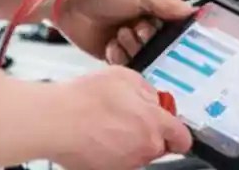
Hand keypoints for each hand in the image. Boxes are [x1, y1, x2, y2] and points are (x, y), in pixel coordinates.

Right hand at [49, 65, 192, 169]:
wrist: (55, 121)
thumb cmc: (85, 98)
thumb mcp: (125, 76)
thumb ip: (147, 90)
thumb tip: (153, 99)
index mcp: (153, 125)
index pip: (183, 137)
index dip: (177, 130)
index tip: (172, 125)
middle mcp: (144, 149)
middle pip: (158, 145)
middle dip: (148, 131)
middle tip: (127, 115)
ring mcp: (125, 164)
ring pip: (136, 153)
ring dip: (127, 140)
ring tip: (105, 123)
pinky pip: (117, 160)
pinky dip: (110, 150)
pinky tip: (96, 135)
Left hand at [53, 0, 193, 63]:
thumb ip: (168, 4)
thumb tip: (195, 13)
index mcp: (154, 8)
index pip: (176, 28)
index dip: (176, 36)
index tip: (176, 41)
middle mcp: (143, 26)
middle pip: (160, 47)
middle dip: (150, 42)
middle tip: (139, 31)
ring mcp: (127, 41)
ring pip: (143, 58)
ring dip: (132, 49)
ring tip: (120, 34)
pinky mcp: (112, 55)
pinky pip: (124, 67)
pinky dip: (118, 58)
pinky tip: (110, 45)